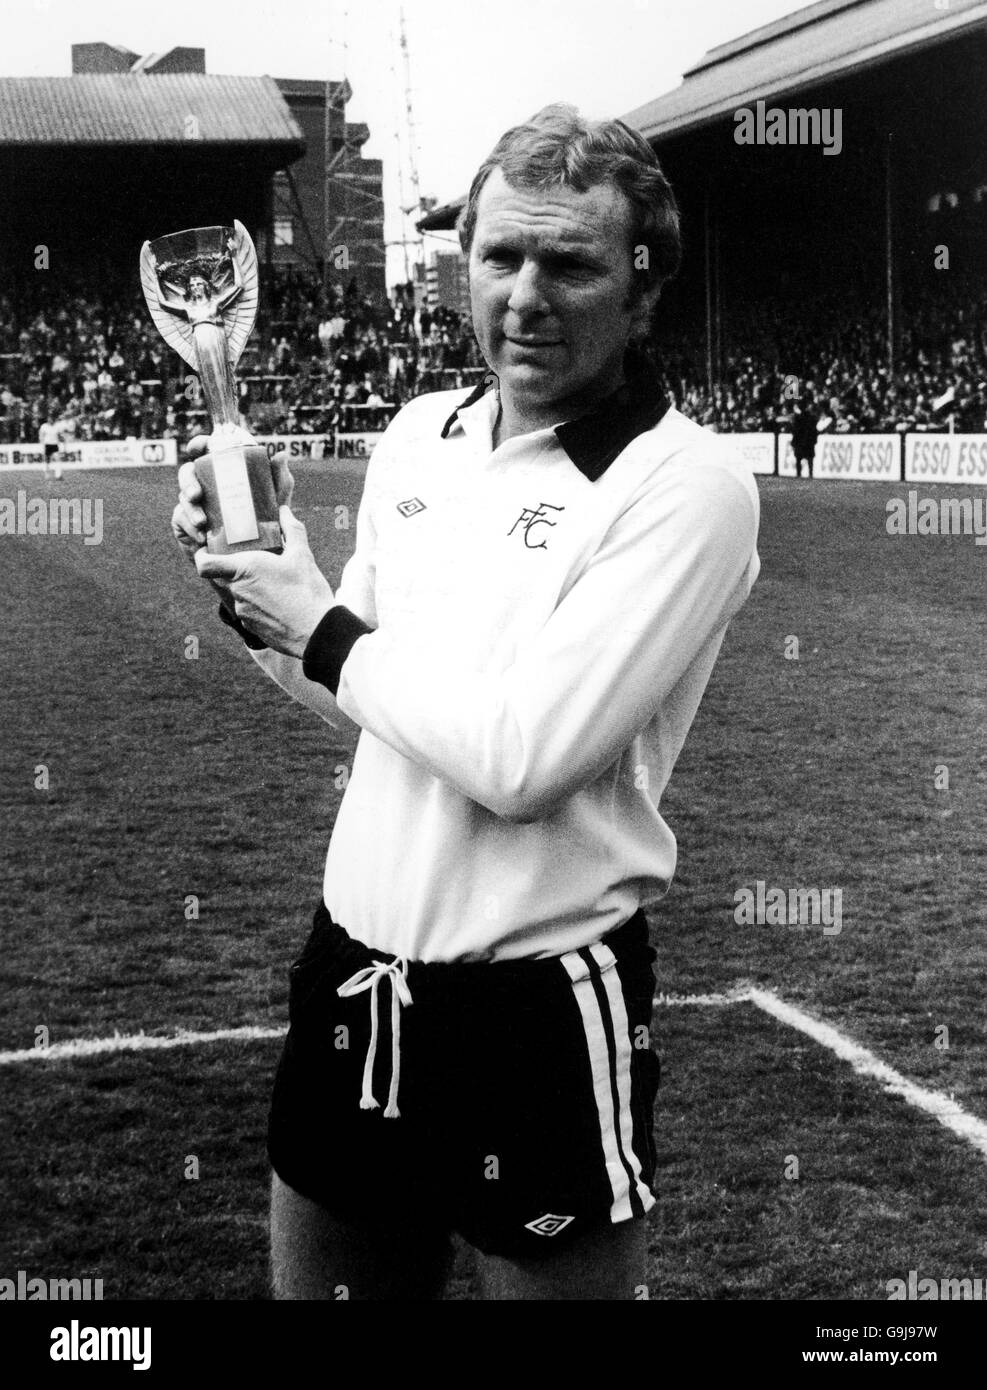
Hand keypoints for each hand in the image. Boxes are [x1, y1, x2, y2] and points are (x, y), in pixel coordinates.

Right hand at [171, 435, 294, 611]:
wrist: (256, 558)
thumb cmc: (266, 523)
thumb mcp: (276, 502)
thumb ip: (280, 480)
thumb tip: (281, 455)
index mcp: (222, 474)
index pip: (205, 453)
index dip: (198, 445)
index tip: (197, 447)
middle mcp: (205, 485)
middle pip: (187, 473)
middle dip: (188, 481)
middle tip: (197, 494)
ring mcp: (194, 505)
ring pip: (183, 498)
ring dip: (189, 509)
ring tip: (202, 523)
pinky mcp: (186, 525)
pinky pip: (180, 520)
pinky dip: (189, 528)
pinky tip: (200, 537)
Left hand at [195, 505, 334, 657]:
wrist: (316, 631)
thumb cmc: (307, 591)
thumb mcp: (302, 555)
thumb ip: (291, 529)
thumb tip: (285, 510)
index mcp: (244, 569)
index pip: (204, 564)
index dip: (200, 556)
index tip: (206, 550)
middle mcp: (237, 591)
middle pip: (221, 578)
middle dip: (231, 569)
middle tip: (247, 561)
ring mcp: (243, 612)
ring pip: (237, 595)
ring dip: (247, 588)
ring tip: (268, 583)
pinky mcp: (252, 627)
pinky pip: (247, 611)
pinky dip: (257, 605)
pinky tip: (276, 603)